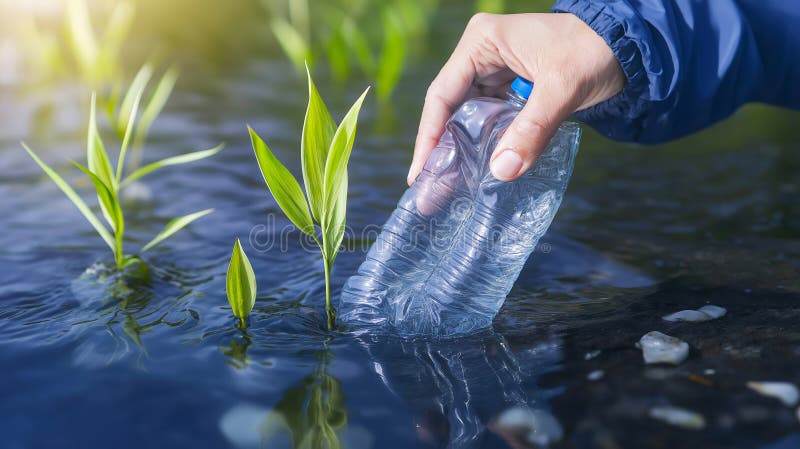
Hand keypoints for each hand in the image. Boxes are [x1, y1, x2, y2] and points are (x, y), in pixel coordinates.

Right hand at [408, 13, 624, 184]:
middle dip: (441, 150)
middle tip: (428, 190)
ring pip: (468, 117)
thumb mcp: (562, 88)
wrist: (631, 45)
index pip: (442, 94)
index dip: (429, 136)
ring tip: (446, 189)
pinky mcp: (512, 87)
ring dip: (461, 151)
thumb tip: (502, 171)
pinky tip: (477, 171)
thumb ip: (532, 129)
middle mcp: (482, 54)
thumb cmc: (595, 51)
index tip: (420, 172)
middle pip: (450, 108)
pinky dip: (486, 145)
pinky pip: (490, 119)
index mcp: (482, 42)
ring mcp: (496, 70)